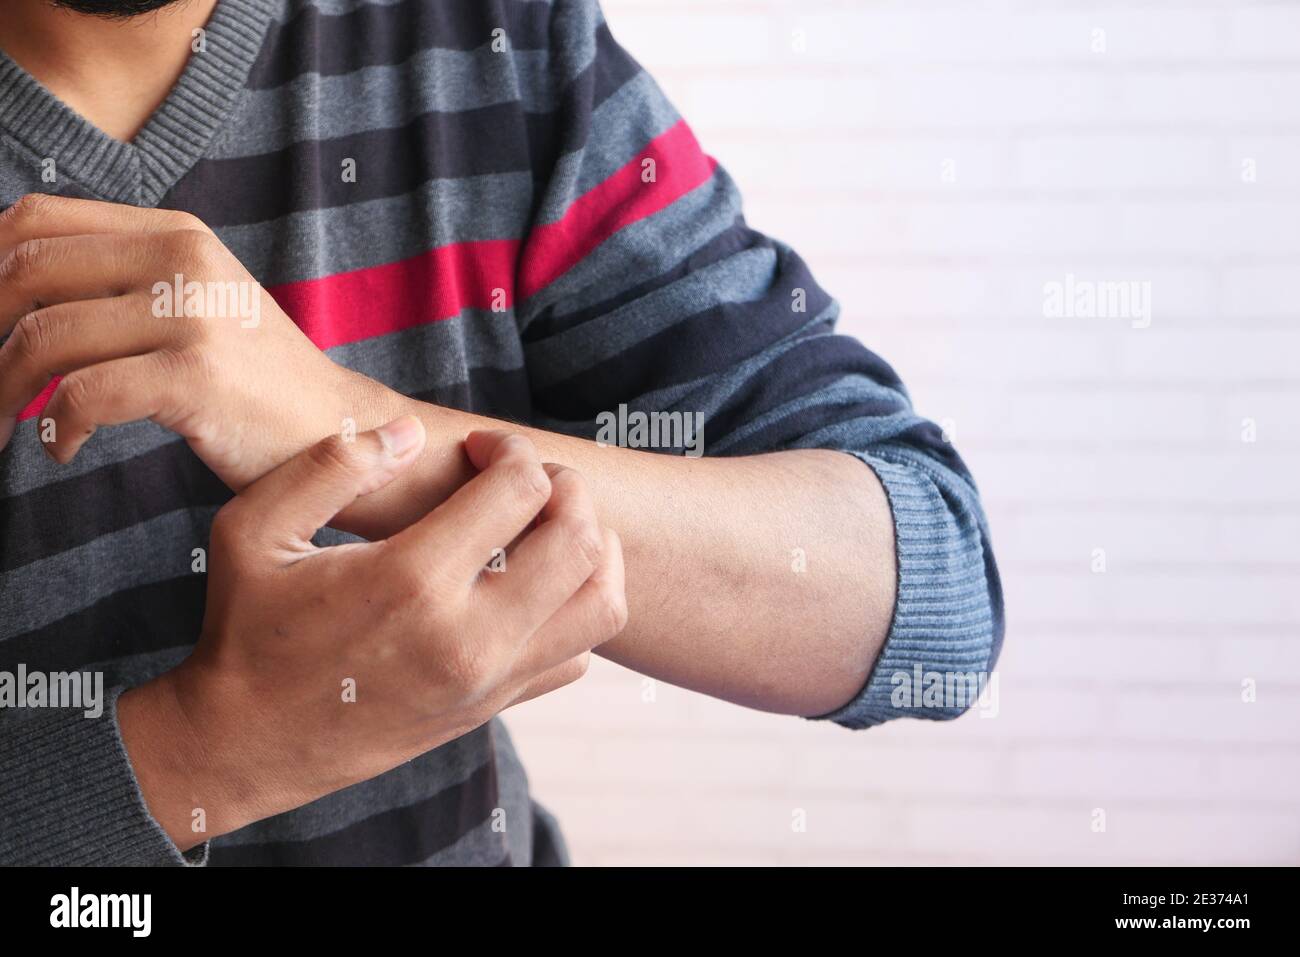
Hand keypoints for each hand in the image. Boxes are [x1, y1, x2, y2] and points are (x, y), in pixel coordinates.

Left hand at [0, 193, 364, 486]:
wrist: (336, 427)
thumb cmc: (253, 378)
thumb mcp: (195, 303)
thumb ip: (122, 282)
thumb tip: (8, 286)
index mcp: (176, 233)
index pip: (39, 219)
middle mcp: (184, 260)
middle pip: (28, 273)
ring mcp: (194, 315)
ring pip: (45, 338)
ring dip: (2, 392)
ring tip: (4, 427)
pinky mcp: (197, 376)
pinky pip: (84, 395)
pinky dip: (56, 427)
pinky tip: (62, 447)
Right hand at [118, 421, 626, 847]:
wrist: (244, 744)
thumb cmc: (246, 628)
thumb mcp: (253, 529)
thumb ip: (331, 466)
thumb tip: (412, 432)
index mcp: (411, 580)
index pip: (520, 490)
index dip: (511, 449)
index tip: (482, 448)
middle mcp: (468, 636)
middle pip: (581, 540)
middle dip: (568, 488)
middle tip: (528, 478)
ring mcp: (490, 680)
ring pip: (602, 604)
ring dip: (594, 550)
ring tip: (549, 527)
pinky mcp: (494, 708)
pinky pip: (580, 655)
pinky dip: (575, 611)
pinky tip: (531, 586)